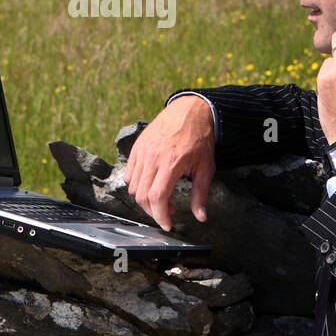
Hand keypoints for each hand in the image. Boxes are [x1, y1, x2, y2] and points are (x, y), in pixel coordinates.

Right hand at [123, 95, 215, 231]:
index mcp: (171, 162)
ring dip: (145, 200)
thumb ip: (201, 194)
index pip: (157, 197)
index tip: (167, 224)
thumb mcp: (206, 167)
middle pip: (142, 196)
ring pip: (133, 187)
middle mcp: (152, 157)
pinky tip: (152, 184)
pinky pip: (129, 174)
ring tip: (163, 197)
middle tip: (168, 211)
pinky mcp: (136, 148)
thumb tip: (201, 217)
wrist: (189, 110)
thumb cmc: (199, 137)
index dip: (160, 216)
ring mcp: (142, 152)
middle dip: (154, 211)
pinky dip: (137, 186)